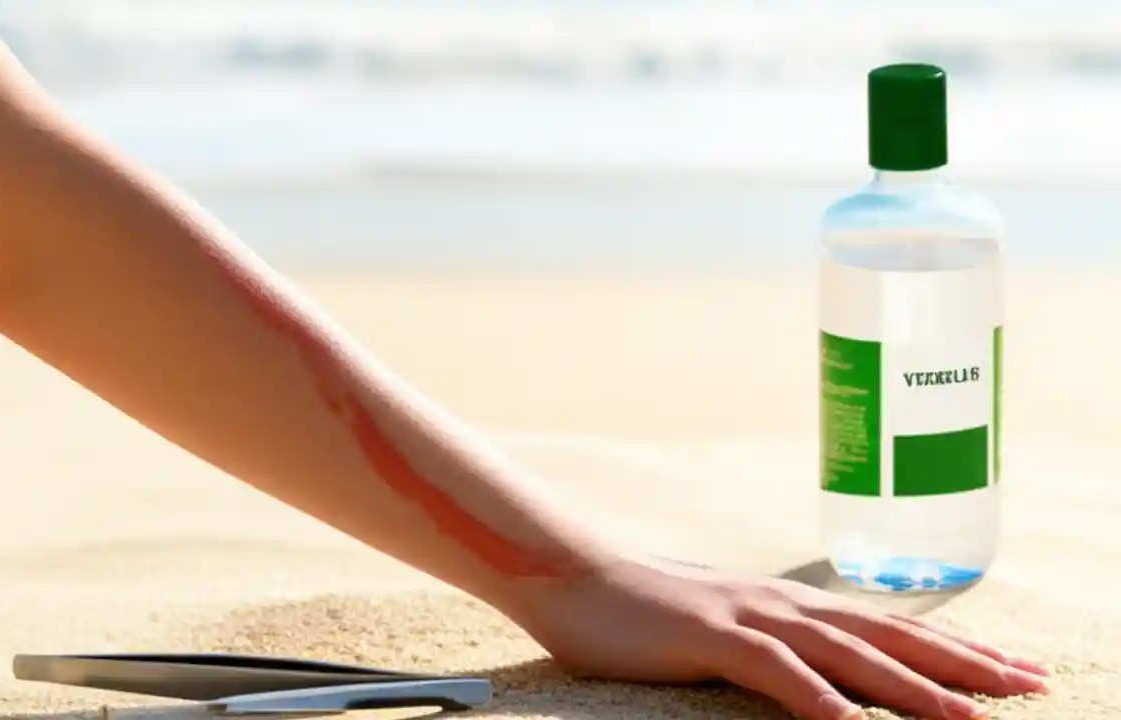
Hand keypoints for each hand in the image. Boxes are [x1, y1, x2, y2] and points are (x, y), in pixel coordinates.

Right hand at [514, 558, 1049, 718]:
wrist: (576, 578)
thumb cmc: (646, 614)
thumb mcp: (724, 631)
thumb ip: (775, 647)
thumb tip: (825, 677)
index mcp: (791, 605)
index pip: (890, 627)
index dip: (956, 647)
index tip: (1014, 668)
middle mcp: (784, 604)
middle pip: (889, 634)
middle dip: (964, 662)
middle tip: (1032, 683)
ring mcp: (748, 617)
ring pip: (846, 652)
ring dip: (910, 685)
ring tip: (970, 716)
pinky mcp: (708, 637)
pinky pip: (772, 670)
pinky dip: (815, 698)